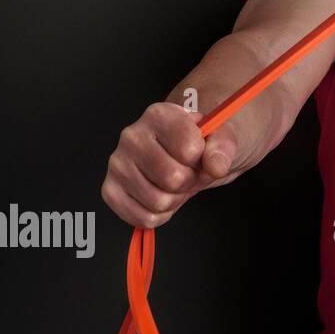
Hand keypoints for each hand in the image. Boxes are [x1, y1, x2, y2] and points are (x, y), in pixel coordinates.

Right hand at [101, 102, 238, 229]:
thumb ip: (224, 146)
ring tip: (176, 182)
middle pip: (173, 179)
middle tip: (189, 171)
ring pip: (158, 202)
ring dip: (176, 199)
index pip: (189, 150)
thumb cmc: (203, 142)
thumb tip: (216, 166)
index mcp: (159, 115)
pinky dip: (161, 215)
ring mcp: (117, 164)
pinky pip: (143, 218)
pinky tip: (162, 195)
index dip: (203, 159)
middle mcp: (132, 136)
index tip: (200, 152)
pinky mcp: (110, 190)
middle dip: (190, 181)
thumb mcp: (223, 136)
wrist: (188, 152)